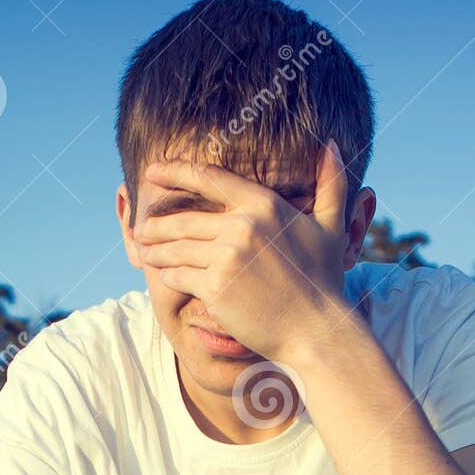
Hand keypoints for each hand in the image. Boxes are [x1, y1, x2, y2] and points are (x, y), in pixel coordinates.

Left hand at [133, 142, 356, 367]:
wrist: (316, 329)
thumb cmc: (323, 280)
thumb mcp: (332, 227)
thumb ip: (331, 183)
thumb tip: (333, 145)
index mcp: (264, 205)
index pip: (209, 178)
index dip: (174, 171)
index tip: (152, 171)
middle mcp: (242, 226)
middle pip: (183, 219)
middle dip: (156, 223)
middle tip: (141, 227)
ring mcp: (226, 258)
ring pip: (176, 248)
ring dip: (155, 249)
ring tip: (143, 250)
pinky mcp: (215, 288)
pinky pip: (179, 276)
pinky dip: (167, 275)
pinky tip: (164, 274)